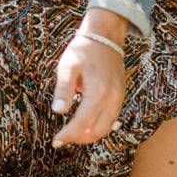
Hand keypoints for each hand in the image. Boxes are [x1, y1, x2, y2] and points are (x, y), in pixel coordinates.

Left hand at [51, 11, 128, 148]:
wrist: (105, 36)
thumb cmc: (83, 49)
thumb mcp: (68, 66)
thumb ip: (64, 89)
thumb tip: (58, 112)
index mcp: (97, 92)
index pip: (82, 124)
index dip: (68, 135)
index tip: (56, 141)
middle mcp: (111, 98)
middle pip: (96, 131)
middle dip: (78, 139)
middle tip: (62, 138)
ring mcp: (118, 98)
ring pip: (106, 129)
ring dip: (89, 135)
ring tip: (72, 134)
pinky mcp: (120, 96)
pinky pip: (111, 119)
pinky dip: (99, 127)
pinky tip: (86, 125)